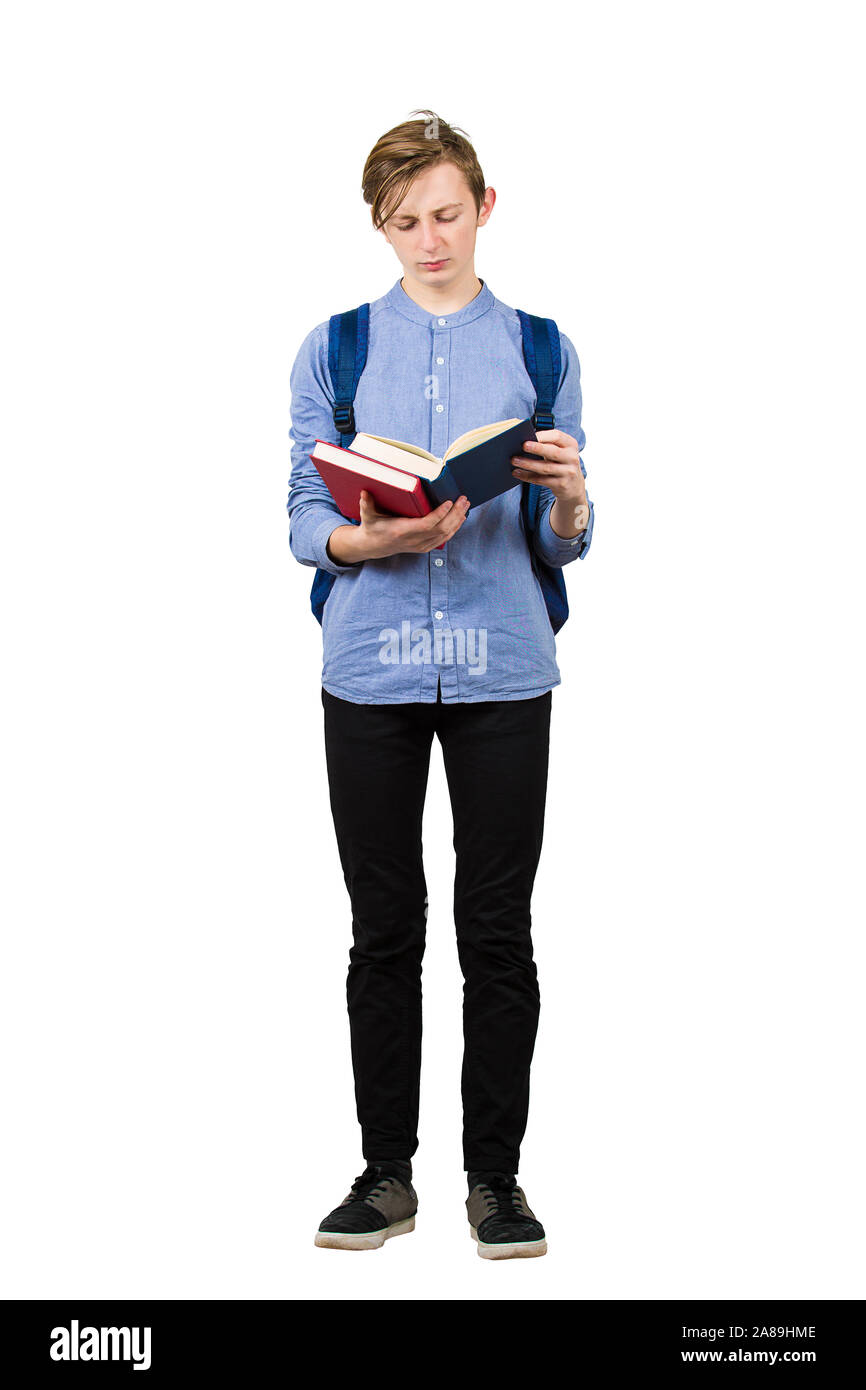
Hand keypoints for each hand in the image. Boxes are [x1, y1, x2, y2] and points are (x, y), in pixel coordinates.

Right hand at [334, 490, 470, 561]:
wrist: (374, 546)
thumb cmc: (372, 527)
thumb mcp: (367, 516)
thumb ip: (366, 505)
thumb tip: (364, 493)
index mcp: (402, 531)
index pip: (426, 524)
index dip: (440, 514)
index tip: (449, 502)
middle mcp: (414, 541)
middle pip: (441, 529)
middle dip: (455, 514)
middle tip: (463, 499)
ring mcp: (421, 545)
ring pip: (445, 534)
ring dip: (458, 520)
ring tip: (465, 505)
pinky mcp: (424, 547)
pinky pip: (444, 539)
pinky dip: (454, 528)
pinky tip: (461, 517)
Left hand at [511, 430, 586, 505]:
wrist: (574, 486)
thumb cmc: (562, 463)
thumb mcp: (561, 451)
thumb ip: (548, 444)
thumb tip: (524, 440)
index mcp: (571, 444)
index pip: (557, 436)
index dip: (542, 435)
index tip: (529, 434)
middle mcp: (572, 458)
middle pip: (553, 452)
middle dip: (537, 448)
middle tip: (523, 446)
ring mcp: (568, 472)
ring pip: (545, 467)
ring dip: (528, 464)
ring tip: (514, 460)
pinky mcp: (561, 485)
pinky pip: (541, 480)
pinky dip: (527, 476)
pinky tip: (517, 472)